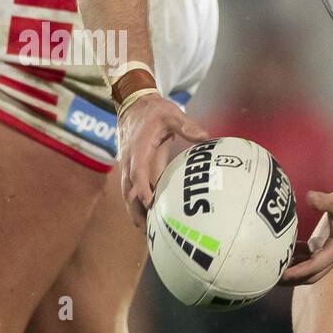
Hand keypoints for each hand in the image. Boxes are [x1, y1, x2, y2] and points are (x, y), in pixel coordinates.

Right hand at [118, 93, 208, 226]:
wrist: (133, 104)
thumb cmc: (154, 110)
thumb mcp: (172, 114)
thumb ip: (187, 126)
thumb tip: (205, 136)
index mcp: (139, 147)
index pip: (138, 171)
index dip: (142, 188)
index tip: (149, 203)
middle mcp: (129, 158)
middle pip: (128, 187)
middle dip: (134, 207)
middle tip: (145, 227)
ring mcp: (128, 162)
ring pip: (127, 189)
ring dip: (133, 208)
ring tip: (143, 228)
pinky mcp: (131, 165)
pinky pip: (131, 186)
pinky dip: (135, 200)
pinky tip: (144, 214)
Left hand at [279, 185, 332, 285]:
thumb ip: (323, 201)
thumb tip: (308, 197)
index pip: (314, 267)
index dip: (297, 272)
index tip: (280, 275)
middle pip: (312, 275)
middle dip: (293, 279)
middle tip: (271, 278)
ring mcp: (332, 251)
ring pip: (312, 268)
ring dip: (296, 270)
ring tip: (275, 268)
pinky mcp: (330, 245)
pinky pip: (313, 257)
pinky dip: (300, 258)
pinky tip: (287, 250)